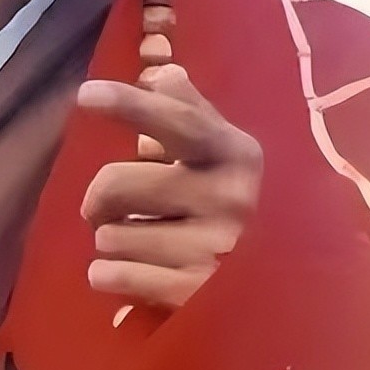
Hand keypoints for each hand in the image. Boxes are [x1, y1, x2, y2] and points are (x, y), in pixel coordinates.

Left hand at [76, 64, 262, 309]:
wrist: (282, 290)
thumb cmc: (235, 203)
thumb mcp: (224, 151)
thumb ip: (189, 109)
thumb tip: (160, 71)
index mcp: (235, 154)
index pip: (176, 121)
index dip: (129, 105)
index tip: (86, 94)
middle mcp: (231, 200)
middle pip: (114, 184)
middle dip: (102, 197)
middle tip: (115, 207)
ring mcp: (216, 251)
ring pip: (109, 236)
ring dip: (112, 238)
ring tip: (145, 243)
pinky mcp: (195, 297)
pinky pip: (113, 275)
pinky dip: (108, 274)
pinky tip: (130, 272)